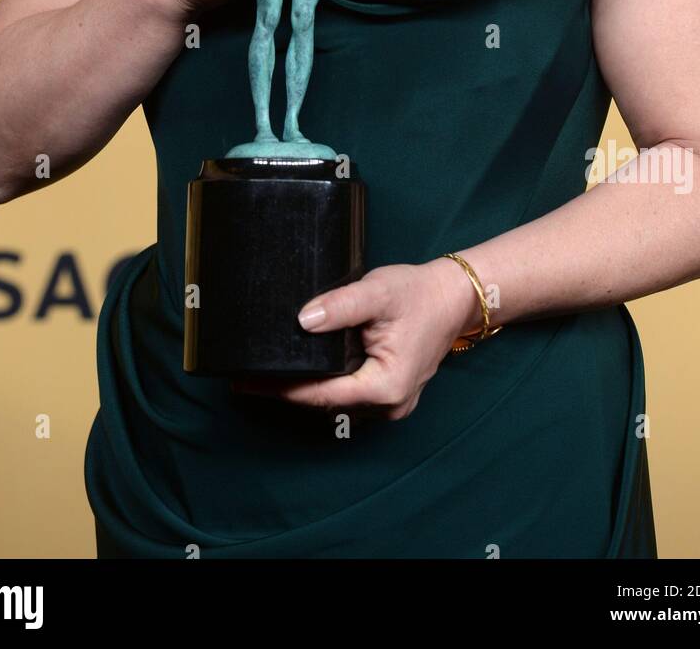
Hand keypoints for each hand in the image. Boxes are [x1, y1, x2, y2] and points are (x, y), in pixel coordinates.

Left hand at [230, 259, 474, 421]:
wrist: (454, 297)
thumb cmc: (419, 294)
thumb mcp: (377, 293)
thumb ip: (340, 306)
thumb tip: (302, 321)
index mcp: (385, 388)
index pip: (320, 395)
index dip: (281, 388)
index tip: (246, 381)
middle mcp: (388, 407)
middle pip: (325, 403)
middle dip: (287, 389)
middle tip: (245, 375)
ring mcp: (390, 405)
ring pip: (335, 402)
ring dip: (304, 388)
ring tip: (265, 371)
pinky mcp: (388, 394)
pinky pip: (348, 395)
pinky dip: (325, 383)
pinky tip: (302, 368)